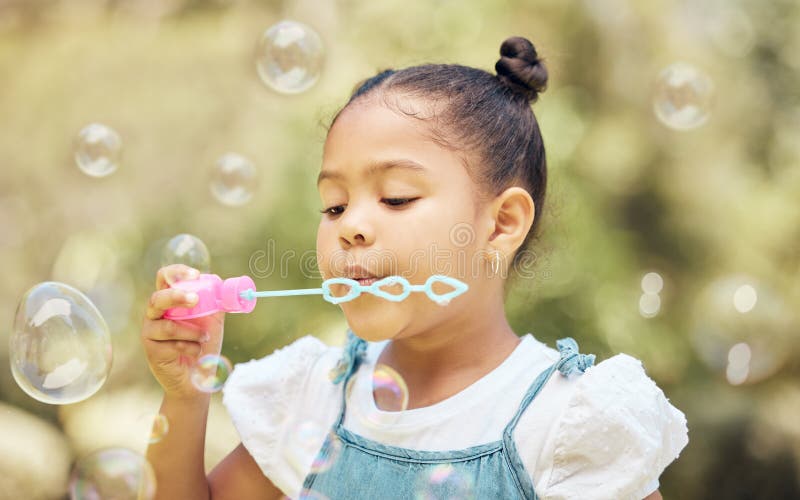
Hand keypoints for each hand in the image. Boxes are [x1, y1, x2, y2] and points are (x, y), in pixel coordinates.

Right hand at [141, 264, 225, 399]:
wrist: (197, 378)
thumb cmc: (202, 345)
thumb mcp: (212, 321)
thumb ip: (216, 302)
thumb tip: (222, 283)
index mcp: (169, 301)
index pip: (165, 278)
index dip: (176, 272)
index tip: (195, 274)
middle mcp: (155, 314)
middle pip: (157, 298)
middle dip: (177, 297)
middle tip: (195, 300)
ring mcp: (150, 333)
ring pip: (168, 326)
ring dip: (192, 332)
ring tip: (204, 338)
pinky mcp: (152, 351)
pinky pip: (172, 344)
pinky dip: (191, 347)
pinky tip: (196, 351)